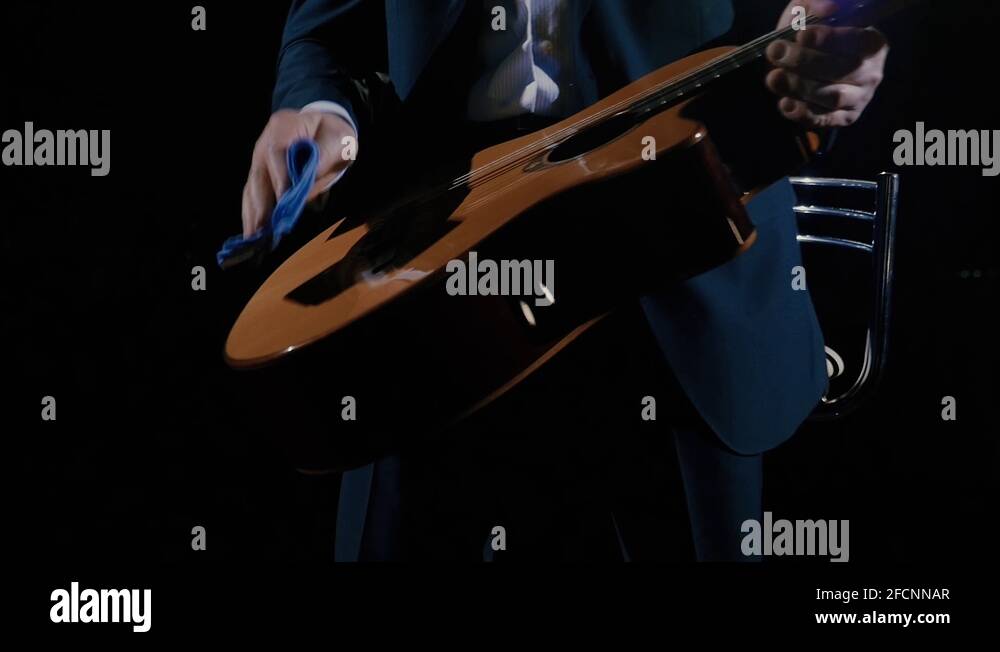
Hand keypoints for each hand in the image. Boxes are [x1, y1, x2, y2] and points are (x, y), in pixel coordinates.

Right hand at [241, 110, 357, 236]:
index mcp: (283, 126)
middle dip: (260, 203)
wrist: (325, 128)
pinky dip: (252, 212)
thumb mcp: (338, 140)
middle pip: (259, 174)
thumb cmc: (332, 134)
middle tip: (262, 228)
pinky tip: (252, 231)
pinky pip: (253, 193)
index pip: (276, 153)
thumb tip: (304, 189)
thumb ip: (323, 161)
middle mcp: (265, 141)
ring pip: (252, 187)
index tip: (283, 200)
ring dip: (252, 213)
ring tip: (252, 237)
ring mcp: (259, 157)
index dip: (279, 177)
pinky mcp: (260, 173)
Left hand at [766, 0, 888, 127]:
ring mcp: (859, 98)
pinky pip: (823, 119)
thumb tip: (826, 8)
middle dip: (804, 61)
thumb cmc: (812, 36)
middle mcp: (871, 72)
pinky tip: (784, 103)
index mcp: (872, 42)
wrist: (806, 66)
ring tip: (773, 77)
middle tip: (775, 51)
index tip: (801, 34)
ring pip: (832, 96)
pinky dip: (802, 113)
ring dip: (800, 87)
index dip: (829, 39)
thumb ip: (814, 6)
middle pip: (842, 69)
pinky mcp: (843, 118)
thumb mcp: (809, 13)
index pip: (856, 41)